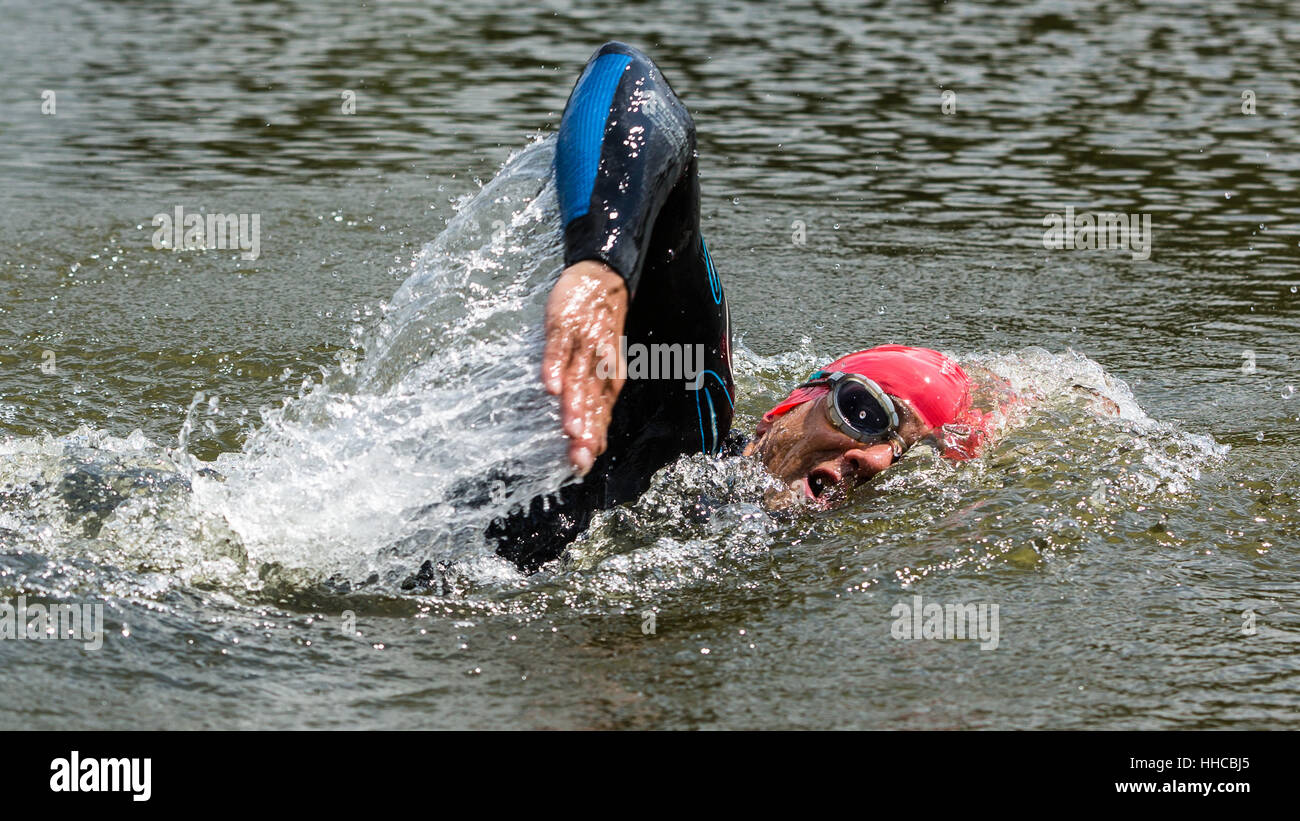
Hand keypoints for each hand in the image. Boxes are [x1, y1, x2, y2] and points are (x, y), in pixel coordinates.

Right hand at [542, 260, 628, 475]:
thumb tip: (595, 444)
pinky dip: (554, 366)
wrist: (604, 278)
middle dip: (585, 431)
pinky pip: (559, 348)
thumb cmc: (599, 329)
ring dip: (574, 404)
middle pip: (590, 402)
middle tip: (578, 457)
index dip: (592, 438)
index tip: (583, 465)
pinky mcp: (564, 325)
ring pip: (578, 379)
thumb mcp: (603, 366)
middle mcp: (598, 364)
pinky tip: (548, 386)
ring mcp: (581, 343)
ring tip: (568, 430)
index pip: (601, 413)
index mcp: (609, 377)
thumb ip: (596, 403)